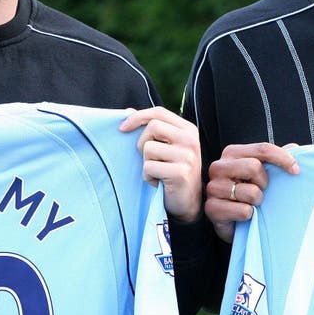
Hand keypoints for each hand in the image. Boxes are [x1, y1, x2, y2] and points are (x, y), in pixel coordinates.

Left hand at [120, 107, 202, 221]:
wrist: (188, 202)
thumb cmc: (173, 172)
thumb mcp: (167, 147)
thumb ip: (152, 129)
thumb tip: (128, 111)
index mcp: (188, 129)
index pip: (159, 112)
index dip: (138, 117)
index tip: (123, 128)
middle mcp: (190, 140)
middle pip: (153, 127)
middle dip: (142, 143)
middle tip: (150, 158)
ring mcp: (187, 156)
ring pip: (148, 148)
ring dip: (146, 163)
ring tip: (158, 172)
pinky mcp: (180, 172)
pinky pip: (148, 167)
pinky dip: (148, 177)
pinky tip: (159, 182)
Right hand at [205, 142, 299, 243]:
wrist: (233, 222)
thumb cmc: (248, 194)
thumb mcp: (263, 174)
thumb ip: (275, 160)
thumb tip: (294, 147)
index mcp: (232, 153)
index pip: (262, 148)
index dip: (283, 158)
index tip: (296, 171)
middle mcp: (219, 167)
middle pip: (254, 166)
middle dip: (264, 182)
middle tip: (262, 191)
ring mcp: (213, 187)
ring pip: (250, 191)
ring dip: (257, 201)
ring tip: (251, 203)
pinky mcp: (211, 208)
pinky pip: (243, 210)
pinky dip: (249, 215)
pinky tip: (243, 215)